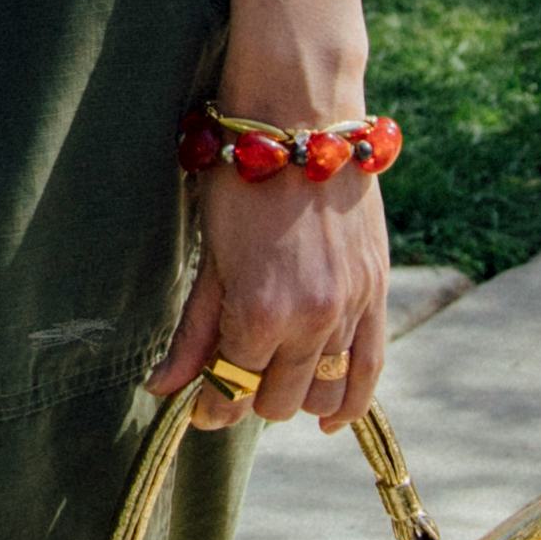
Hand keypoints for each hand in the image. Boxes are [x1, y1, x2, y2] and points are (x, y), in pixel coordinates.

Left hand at [150, 150, 388, 431]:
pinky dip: (351, 401)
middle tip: (233, 374)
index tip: (198, 405)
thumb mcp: (210, 257)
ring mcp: (350, 309)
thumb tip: (163, 390)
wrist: (302, 119)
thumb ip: (193, 332)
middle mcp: (310, 320)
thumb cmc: (241, 179)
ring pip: (322, 391)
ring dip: (293, 393)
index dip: (210, 404)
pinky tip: (331, 419)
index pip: (232, 391)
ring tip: (274, 377)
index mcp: (258, 313)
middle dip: (249, 396)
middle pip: (277, 401)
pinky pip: (370, 368)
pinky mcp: (377, 293)